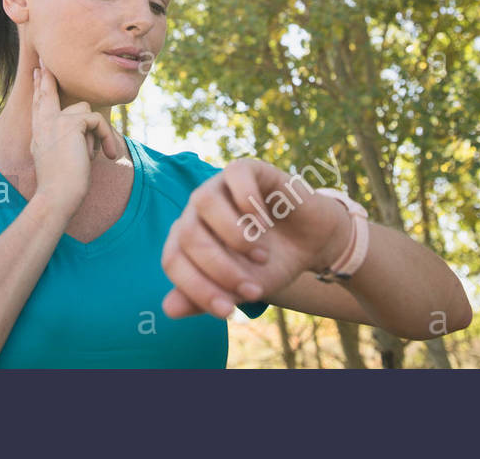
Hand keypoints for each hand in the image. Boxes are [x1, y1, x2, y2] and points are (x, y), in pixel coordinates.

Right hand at [30, 55, 124, 215]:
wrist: (56, 196)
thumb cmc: (60, 186)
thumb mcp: (57, 159)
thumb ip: (65, 140)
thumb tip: (83, 127)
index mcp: (39, 132)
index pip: (39, 105)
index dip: (41, 88)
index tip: (39, 72)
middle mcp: (43, 124)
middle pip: (48, 94)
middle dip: (48, 78)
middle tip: (45, 62)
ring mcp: (56, 122)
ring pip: (86, 112)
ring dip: (97, 133)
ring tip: (101, 154)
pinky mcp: (72, 124)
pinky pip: (98, 121)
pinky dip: (107, 138)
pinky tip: (108, 155)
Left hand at [160, 158, 353, 317]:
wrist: (310, 244)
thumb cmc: (269, 265)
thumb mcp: (240, 290)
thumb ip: (204, 298)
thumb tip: (169, 309)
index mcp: (187, 239)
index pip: (173, 260)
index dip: (197, 289)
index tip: (229, 310)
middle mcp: (197, 210)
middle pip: (188, 235)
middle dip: (221, 269)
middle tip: (254, 289)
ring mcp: (220, 186)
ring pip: (203, 200)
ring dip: (234, 236)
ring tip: (260, 255)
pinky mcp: (248, 169)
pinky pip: (235, 174)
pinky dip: (248, 202)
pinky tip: (264, 223)